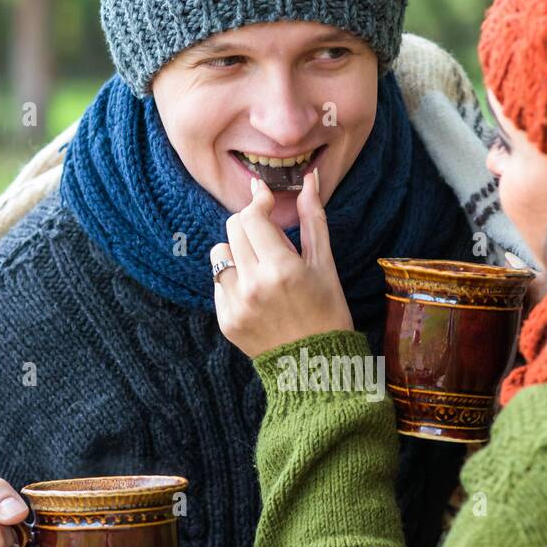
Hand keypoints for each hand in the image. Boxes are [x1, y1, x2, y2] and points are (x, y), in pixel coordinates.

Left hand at [211, 169, 354, 358]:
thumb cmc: (328, 313)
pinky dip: (234, 280)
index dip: (258, 202)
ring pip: (220, 253)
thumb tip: (310, 179)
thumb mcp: (325, 265)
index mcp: (282, 269)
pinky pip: (218, 282)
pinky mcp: (226, 320)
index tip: (264, 198)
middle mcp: (254, 286)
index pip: (252, 216)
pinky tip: (257, 294)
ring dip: (237, 252)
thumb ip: (313, 219)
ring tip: (261, 269)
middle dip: (250, 224)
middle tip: (271, 240)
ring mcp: (236, 305)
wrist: (316, 367)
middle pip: (233, 228)